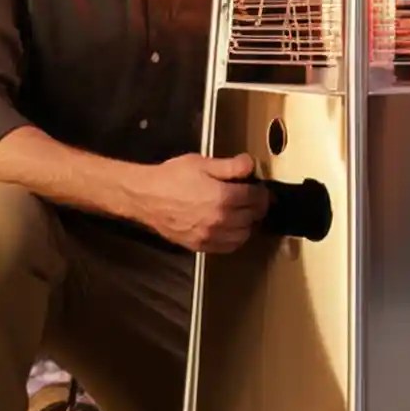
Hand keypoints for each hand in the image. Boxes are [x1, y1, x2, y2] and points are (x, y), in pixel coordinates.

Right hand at [130, 153, 269, 252]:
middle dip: (257, 207)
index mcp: (223, 197)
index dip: (262, 192)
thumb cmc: (172, 177)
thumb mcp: (202, 163)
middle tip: (253, 199)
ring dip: (248, 224)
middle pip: (253, 216)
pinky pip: (228, 247)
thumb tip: (251, 165)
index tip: (260, 189)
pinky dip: (235, 238)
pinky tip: (231, 228)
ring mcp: (211, 236)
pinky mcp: (201, 245)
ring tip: (243, 213)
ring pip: (244, 235)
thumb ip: (230, 166)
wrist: (146, 197)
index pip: (257, 198)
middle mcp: (220, 220)